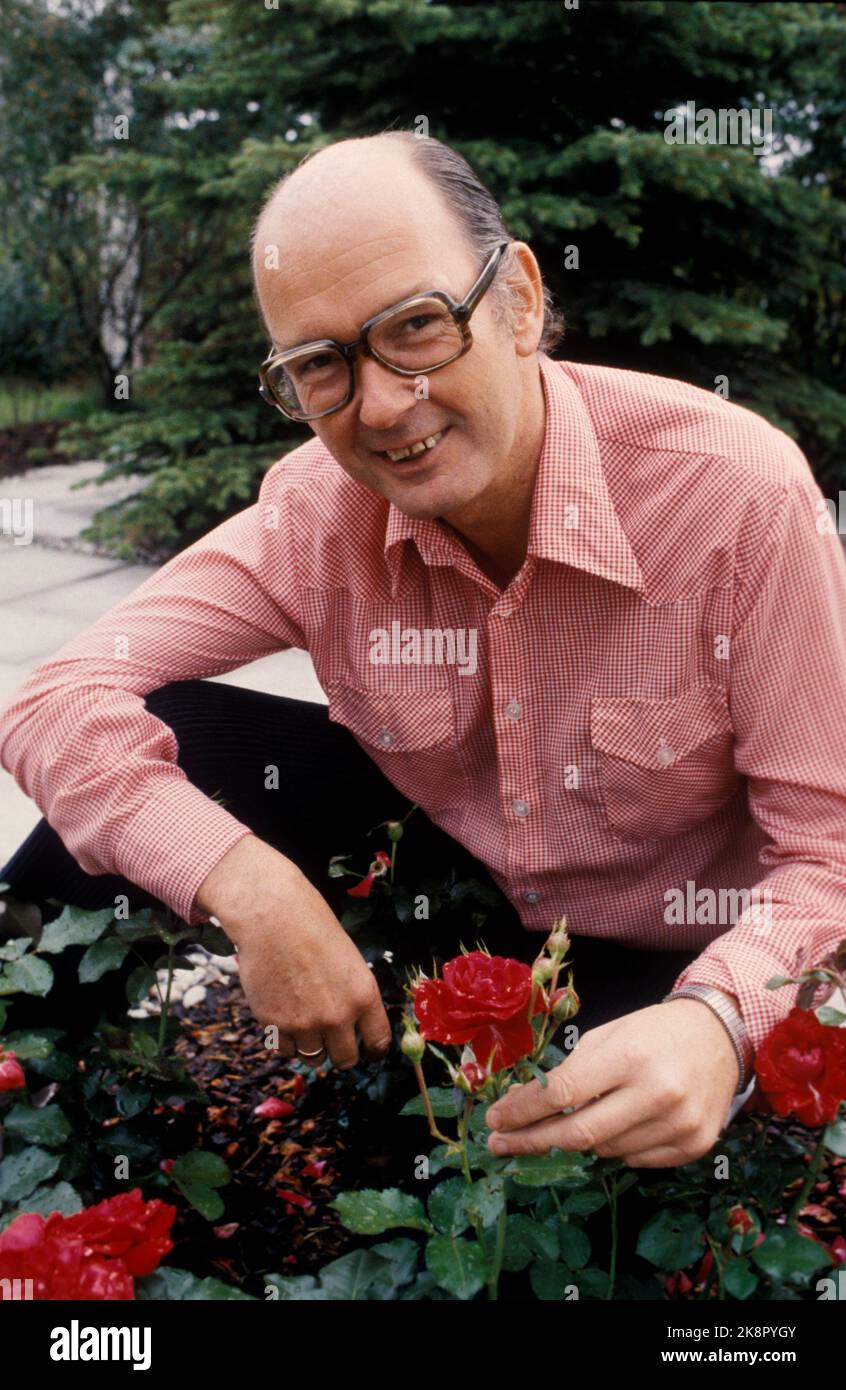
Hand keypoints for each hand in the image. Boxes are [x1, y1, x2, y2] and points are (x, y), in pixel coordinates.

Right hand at [195, 834, 391, 1069]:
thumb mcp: (349, 961)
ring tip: (308, 1028)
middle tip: (335, 1043)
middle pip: (345, 1059)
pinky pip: (285, 1049)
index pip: (378, 1042)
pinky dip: (287, 1041)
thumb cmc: (313, 928)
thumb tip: (352, 1024)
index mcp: (363, 996)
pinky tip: (287, 1021)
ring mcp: (304, 1023)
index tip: (369, 1053)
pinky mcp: (275, 1024)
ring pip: (313, 1059)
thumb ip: (353, 996)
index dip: (374, 1051)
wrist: (272, 917)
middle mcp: (337, 1016)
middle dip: (342, 1053)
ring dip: (313, 1048)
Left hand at [485, 999, 740, 1167]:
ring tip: (569, 1125)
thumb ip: (570, 1072)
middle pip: (579, 1133)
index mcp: (629, 1056)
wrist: (720, 1035)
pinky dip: (615, 1148)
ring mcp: (679, 1124)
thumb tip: (523, 1108)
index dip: (523, 1111)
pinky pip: (636, 1161)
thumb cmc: (654, 1031)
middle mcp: (657, 1092)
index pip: (563, 1093)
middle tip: (502, 1144)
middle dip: (533, 1141)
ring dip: (578, 1142)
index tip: (495, 1120)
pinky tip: (614, 1128)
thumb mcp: (608, 1035)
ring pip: (605, 1152)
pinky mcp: (695, 1145)